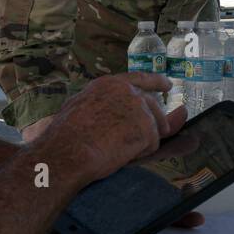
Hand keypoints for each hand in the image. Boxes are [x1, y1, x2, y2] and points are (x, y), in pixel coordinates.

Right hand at [40, 73, 184, 183]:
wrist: (68, 151)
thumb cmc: (65, 136)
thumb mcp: (81, 107)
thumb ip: (104, 103)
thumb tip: (123, 110)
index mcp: (110, 84)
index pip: (140, 78)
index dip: (156, 81)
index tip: (168, 85)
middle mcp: (128, 91)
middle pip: (153, 105)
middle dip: (159, 120)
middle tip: (158, 132)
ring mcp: (139, 108)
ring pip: (152, 128)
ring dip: (140, 142)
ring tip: (115, 149)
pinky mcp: (147, 126)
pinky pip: (151, 145)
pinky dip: (139, 154)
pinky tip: (120, 155)